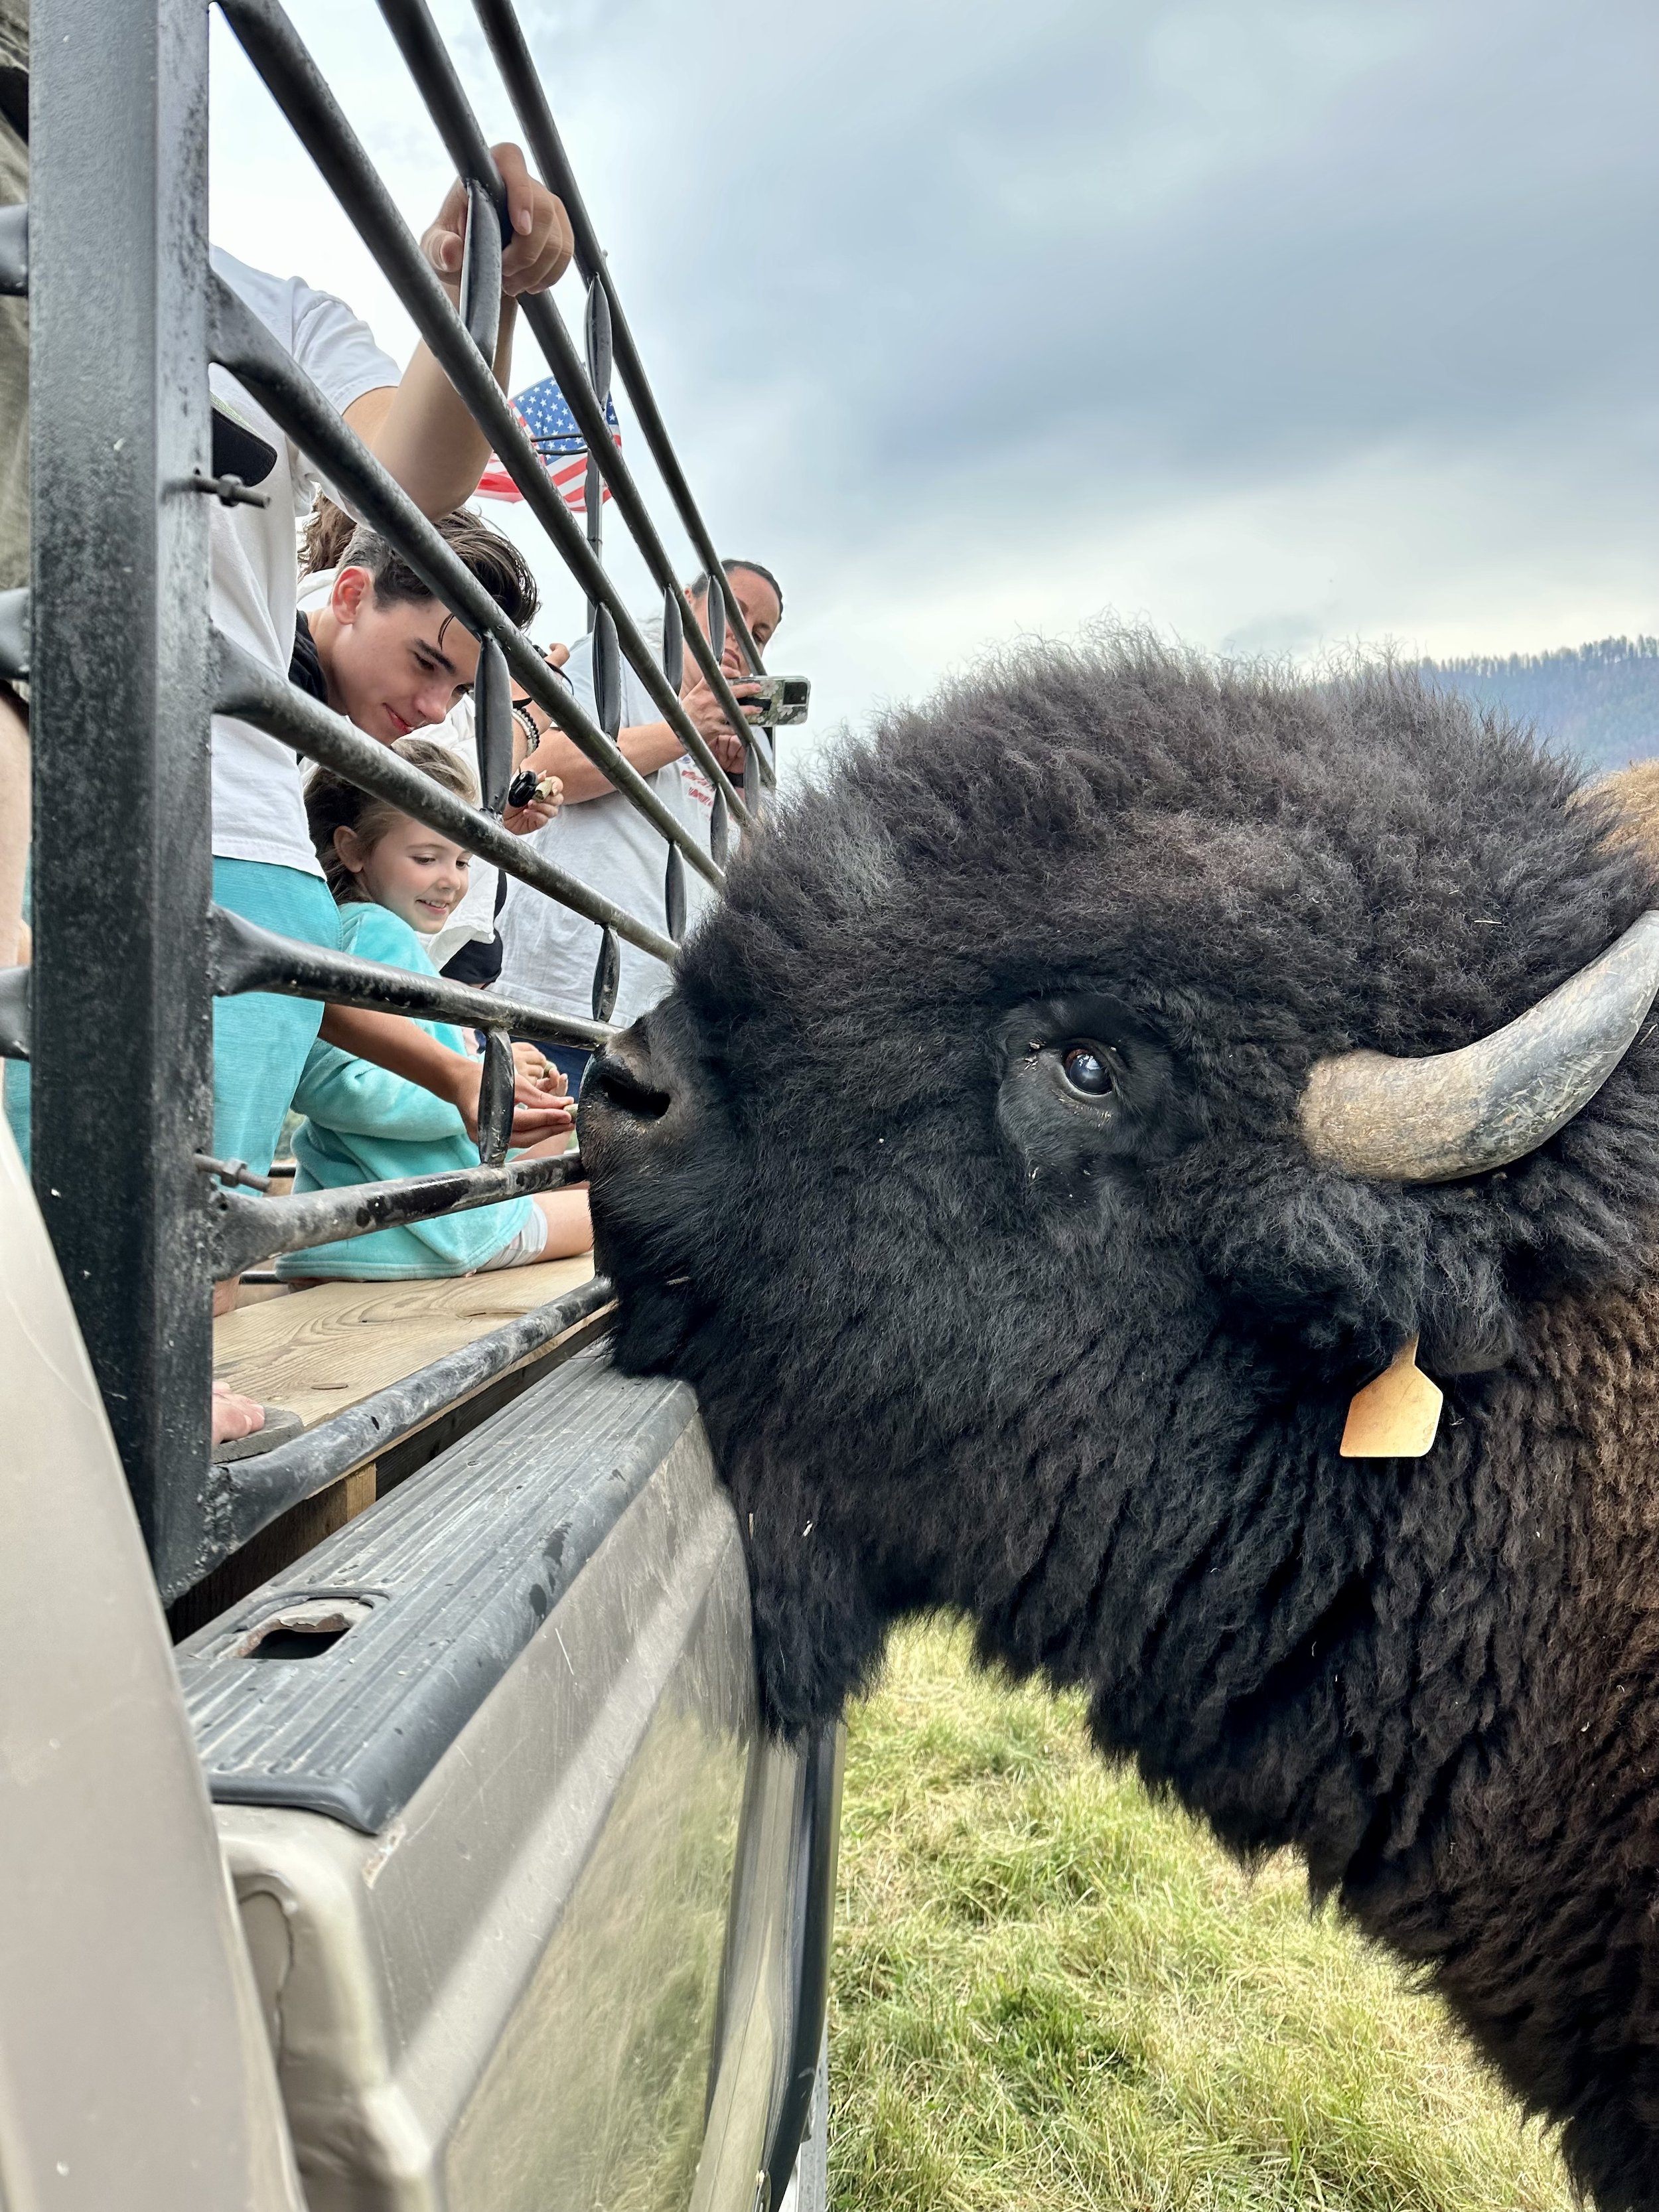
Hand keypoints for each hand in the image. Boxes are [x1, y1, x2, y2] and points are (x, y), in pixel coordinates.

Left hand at [421, 143, 574, 299]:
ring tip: (510, 283)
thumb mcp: (434, 250)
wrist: (473, 265)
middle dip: (526, 252)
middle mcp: (519, 183)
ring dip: (534, 270)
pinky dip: (548, 275)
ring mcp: (543, 205)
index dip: (521, 191)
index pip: (511, 161)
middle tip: (504, 273)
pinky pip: (565, 253)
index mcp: (485, 174)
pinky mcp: (558, 228)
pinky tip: (528, 283)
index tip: (521, 228)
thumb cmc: (451, 248)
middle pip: (543, 210)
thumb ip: (439, 249)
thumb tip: (451, 250)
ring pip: (557, 238)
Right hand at [443, 1050, 573, 1145]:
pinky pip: (517, 1140)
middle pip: (525, 1137)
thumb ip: (538, 1096)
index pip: (524, 1120)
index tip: (567, 1114)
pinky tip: (549, 1128)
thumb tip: (564, 1105)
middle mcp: (484, 1133)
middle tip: (571, 1121)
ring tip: (565, 1124)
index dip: (547, 1118)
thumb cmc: (487, 1078)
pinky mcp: (490, 1142)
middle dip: (551, 1129)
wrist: (461, 1084)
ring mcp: (486, 1141)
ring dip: (545, 1133)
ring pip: (523, 1141)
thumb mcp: (514, 1082)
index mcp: (486, 1114)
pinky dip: (534, 1134)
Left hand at [502, 772, 562, 835]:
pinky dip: (537, 815)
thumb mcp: (517, 786)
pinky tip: (527, 813)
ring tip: (529, 805)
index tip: (552, 789)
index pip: (556, 785)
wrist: (496, 813)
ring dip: (542, 807)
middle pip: (558, 799)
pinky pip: (544, 820)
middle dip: (549, 798)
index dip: (557, 786)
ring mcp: (541, 812)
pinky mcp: (536, 823)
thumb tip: (544, 774)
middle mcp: (542, 800)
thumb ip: (532, 780)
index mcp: (539, 788)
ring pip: (553, 810)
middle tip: (537, 797)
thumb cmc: (504, 799)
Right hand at [681, 669, 754, 778]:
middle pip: (730, 691)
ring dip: (748, 710)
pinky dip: (740, 727)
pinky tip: (747, 726)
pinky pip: (731, 728)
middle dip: (747, 688)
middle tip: (757, 688)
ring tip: (757, 709)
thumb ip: (707, 688)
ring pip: (734, 710)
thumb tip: (724, 682)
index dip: (729, 672)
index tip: (738, 674)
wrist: (677, 732)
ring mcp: (711, 715)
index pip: (716, 675)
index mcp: (701, 690)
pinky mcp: (714, 729)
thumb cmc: (687, 714)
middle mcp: (707, 700)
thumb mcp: (694, 696)